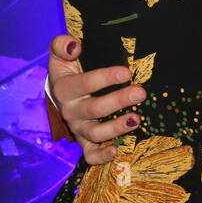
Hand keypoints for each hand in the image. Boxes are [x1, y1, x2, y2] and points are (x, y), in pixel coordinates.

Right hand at [48, 34, 146, 165]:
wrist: (61, 93)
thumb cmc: (68, 71)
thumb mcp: (61, 55)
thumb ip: (62, 45)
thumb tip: (74, 45)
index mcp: (65, 89)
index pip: (85, 84)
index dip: (105, 78)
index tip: (127, 72)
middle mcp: (70, 111)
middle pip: (94, 109)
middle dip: (118, 100)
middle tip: (140, 92)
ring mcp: (78, 128)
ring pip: (95, 133)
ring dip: (116, 128)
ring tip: (137, 119)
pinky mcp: (85, 142)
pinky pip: (90, 154)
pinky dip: (101, 156)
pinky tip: (117, 152)